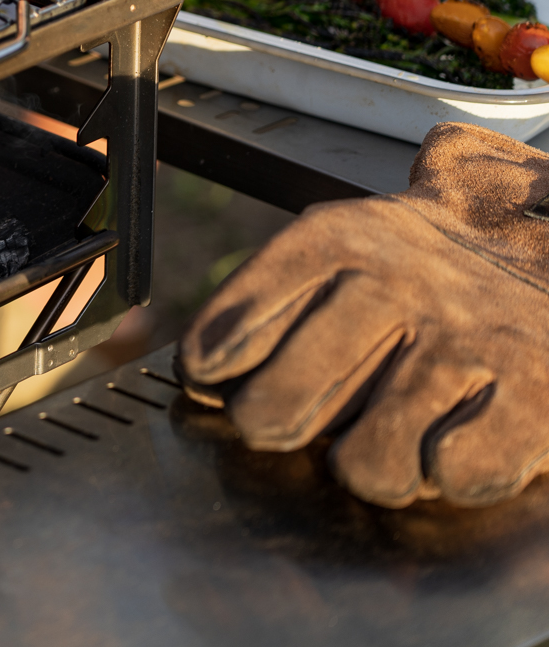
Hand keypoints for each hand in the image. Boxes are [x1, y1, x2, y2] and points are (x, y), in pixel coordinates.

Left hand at [180, 122, 548, 507]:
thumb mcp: (345, 243)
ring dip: (369, 465)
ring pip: (365, 463)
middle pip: (278, 408)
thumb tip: (203, 372)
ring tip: (386, 436)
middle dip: (275, 429)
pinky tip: (450, 442)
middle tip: (294, 424)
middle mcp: (392, 288)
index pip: (230, 332)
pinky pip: (455, 477)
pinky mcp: (533, 395)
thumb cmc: (429, 265)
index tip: (216, 382)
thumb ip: (269, 299)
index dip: (214, 371)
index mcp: (335, 243)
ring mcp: (463, 344)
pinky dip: (449, 477)